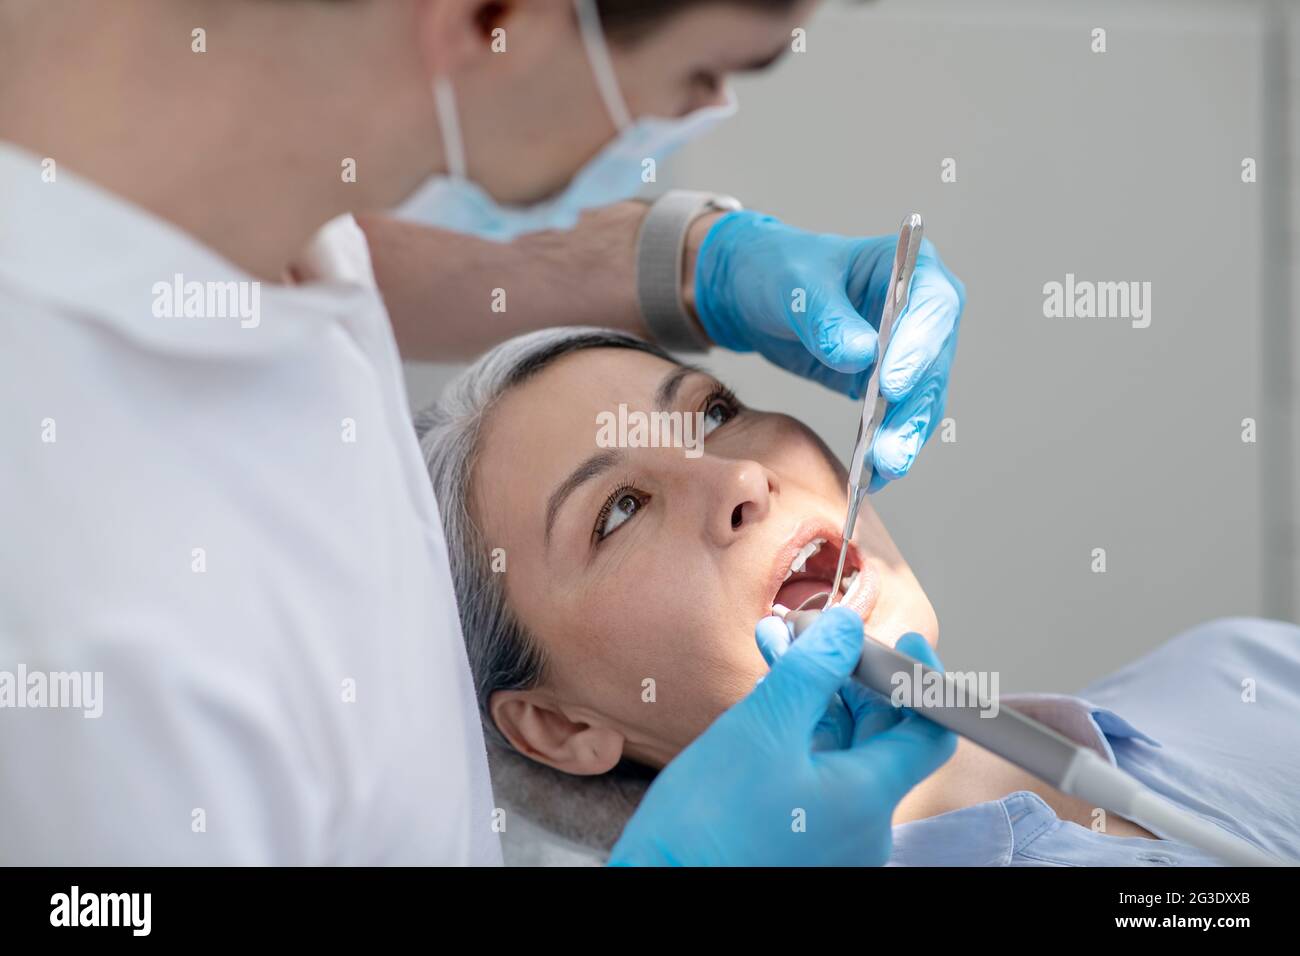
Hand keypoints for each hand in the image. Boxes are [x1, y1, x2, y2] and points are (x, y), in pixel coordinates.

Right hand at [608, 608, 956, 865]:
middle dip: (849, 678)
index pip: (929, 731)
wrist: (659, 884)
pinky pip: (818, 778)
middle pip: (882, 737)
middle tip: (811, 639)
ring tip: (776, 662)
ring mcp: (834, 838)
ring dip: (817, 702)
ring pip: (843, 753)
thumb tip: (847, 629)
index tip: (899, 643)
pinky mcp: (802, 842)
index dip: (920, 679)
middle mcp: (865, 827)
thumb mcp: (762, 727)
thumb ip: (813, 670)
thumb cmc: (707, 824)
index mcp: (869, 798)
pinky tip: (766, 708)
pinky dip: (801, 736)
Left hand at [691, 211, 964, 489]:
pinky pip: (897, 419)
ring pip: (920, 400)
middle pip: (932, 363)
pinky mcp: (891, 383)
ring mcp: (910, 350)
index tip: (891, 384)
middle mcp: (923, 311)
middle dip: (911, 410)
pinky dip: (884, 446)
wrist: (759, 294)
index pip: (931, 306)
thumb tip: (860, 354)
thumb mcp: (795, 285)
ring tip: (882, 471)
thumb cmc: (780, 270)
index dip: (916, 347)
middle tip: (889, 449)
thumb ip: (825, 317)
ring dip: (903, 437)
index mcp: (911, 267)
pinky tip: (869, 476)